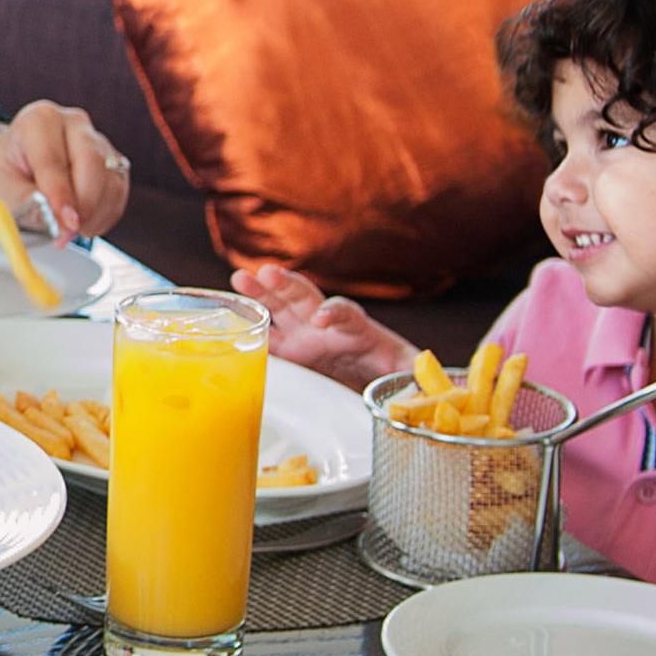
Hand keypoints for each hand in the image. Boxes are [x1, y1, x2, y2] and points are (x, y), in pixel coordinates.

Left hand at [0, 101, 133, 241]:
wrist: (15, 164)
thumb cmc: (5, 171)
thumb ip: (25, 204)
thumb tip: (55, 223)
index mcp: (39, 120)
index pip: (53, 159)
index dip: (61, 195)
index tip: (66, 223)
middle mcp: (73, 123)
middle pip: (91, 164)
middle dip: (82, 206)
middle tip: (67, 234)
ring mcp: (98, 140)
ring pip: (111, 180)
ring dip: (94, 214)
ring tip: (69, 231)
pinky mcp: (113, 161)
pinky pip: (119, 191)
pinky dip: (104, 215)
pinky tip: (83, 224)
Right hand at [231, 265, 414, 388]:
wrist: (381, 382)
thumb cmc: (396, 373)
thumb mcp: (409, 372)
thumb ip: (415, 371)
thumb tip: (423, 374)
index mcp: (359, 329)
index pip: (346, 314)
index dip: (334, 313)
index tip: (322, 320)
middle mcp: (329, 327)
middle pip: (306, 299)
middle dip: (286, 285)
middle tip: (268, 273)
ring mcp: (308, 338)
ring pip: (281, 310)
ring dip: (261, 293)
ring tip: (240, 278)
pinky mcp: (295, 354)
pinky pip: (270, 338)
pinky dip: (252, 328)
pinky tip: (232, 316)